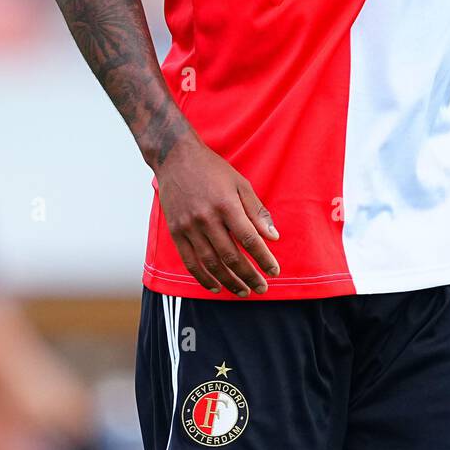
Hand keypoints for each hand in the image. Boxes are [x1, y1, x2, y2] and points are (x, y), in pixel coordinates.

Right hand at [154, 133, 279, 296]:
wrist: (176, 158)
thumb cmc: (213, 170)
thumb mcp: (240, 183)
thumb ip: (257, 211)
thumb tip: (273, 237)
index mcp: (226, 204)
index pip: (249, 240)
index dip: (263, 258)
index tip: (274, 271)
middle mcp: (206, 218)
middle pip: (231, 256)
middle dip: (249, 275)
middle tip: (262, 288)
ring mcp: (189, 227)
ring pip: (211, 263)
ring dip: (229, 281)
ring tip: (243, 291)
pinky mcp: (176, 232)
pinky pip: (190, 262)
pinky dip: (203, 278)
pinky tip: (217, 287)